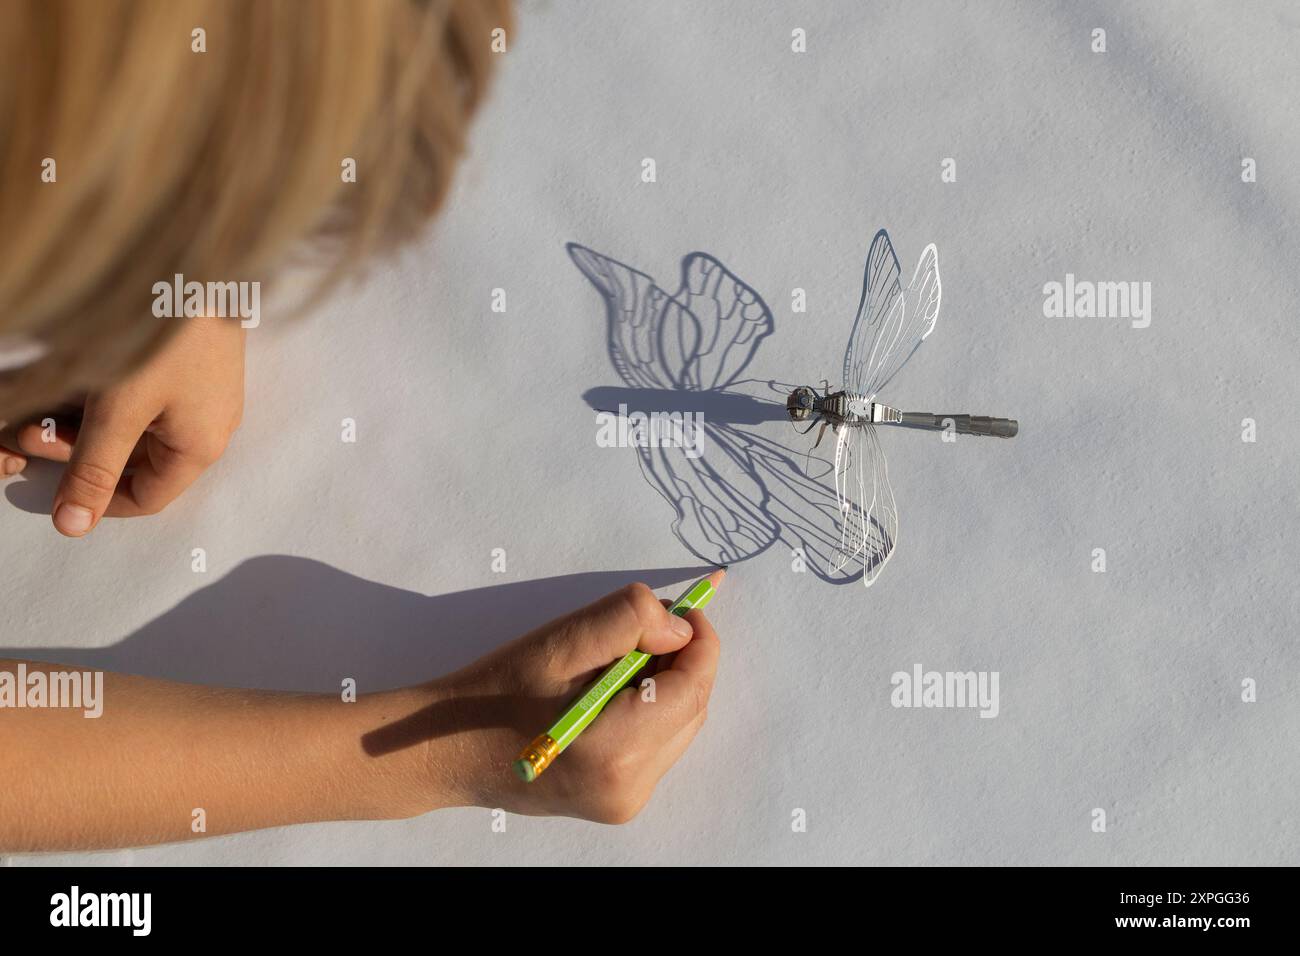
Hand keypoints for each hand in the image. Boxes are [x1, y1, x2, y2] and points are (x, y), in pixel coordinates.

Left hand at [0, 316, 244, 534]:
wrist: (199, 263)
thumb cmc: (164, 339)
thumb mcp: (117, 412)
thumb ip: (94, 471)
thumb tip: (74, 528)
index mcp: (202, 448)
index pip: (149, 498)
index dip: (96, 499)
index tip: (51, 483)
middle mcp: (214, 425)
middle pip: (142, 461)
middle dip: (81, 452)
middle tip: (31, 431)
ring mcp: (209, 391)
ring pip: (142, 426)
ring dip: (91, 423)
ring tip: (46, 401)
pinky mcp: (200, 361)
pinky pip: (153, 397)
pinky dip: (115, 397)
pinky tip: (88, 376)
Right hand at [418, 582, 719, 823]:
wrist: (445, 749)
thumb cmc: (494, 693)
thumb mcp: (560, 643)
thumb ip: (627, 622)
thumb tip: (680, 628)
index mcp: (617, 751)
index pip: (692, 689)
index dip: (701, 642)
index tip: (688, 608)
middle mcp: (630, 788)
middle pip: (691, 709)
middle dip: (684, 660)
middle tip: (653, 622)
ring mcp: (624, 802)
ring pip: (677, 727)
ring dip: (667, 683)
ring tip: (624, 654)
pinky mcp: (616, 802)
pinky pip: (656, 745)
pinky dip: (649, 709)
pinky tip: (613, 687)